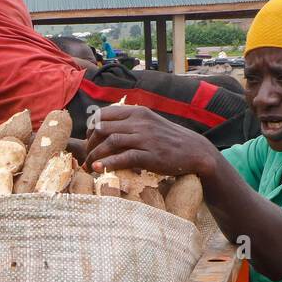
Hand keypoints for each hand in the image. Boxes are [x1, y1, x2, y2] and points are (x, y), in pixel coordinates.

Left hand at [83, 104, 217, 176]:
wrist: (194, 151)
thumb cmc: (168, 139)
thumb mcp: (148, 123)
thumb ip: (129, 123)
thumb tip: (104, 128)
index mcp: (137, 112)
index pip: (103, 114)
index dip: (91, 128)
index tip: (89, 141)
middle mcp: (140, 122)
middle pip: (102, 127)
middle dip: (89, 143)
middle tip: (86, 156)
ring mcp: (145, 138)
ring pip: (110, 141)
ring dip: (95, 155)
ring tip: (89, 166)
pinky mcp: (150, 155)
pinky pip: (123, 157)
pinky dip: (108, 163)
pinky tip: (99, 169)